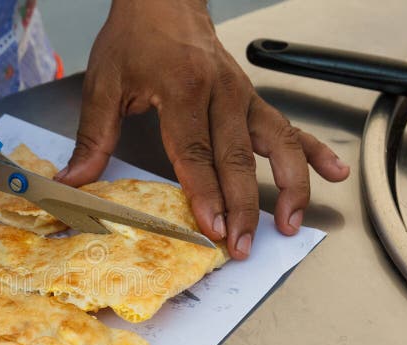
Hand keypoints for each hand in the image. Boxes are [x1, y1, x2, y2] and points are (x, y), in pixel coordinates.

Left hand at [57, 0, 349, 258]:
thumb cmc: (135, 37)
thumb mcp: (105, 83)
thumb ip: (93, 137)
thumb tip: (74, 180)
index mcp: (183, 90)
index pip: (195, 154)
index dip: (205, 195)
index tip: (213, 227)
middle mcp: (220, 93)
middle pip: (237, 159)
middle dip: (243, 207)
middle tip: (242, 245)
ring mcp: (242, 95)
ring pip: (276, 143)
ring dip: (288, 185)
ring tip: (291, 222)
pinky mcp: (252, 97)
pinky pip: (288, 125)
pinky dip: (312, 150)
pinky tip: (332, 171)